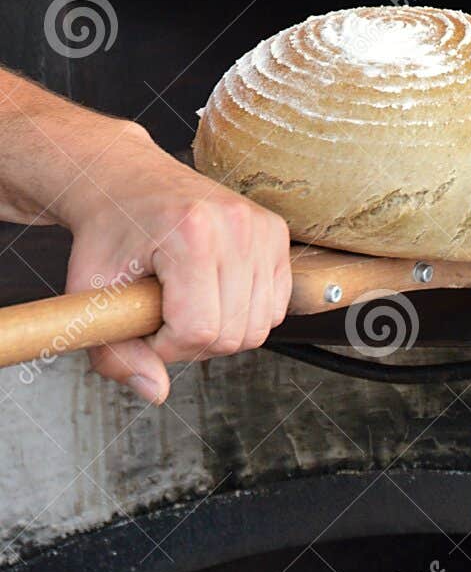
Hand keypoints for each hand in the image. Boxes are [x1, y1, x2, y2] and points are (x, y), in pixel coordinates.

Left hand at [62, 124, 291, 403]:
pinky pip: (274, 307)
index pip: (199, 330)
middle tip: (162, 317)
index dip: (167, 347)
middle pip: (234, 333)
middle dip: (194, 343)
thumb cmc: (110, 230)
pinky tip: (213, 294)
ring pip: (259, 326)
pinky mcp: (277, 233)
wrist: (128, 180)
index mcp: (190, 233)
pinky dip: (245, 314)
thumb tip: (155, 391)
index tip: (143, 327)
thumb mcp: (93, 291)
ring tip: (187, 303)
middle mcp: (236, 226)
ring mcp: (262, 228)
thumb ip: (115, 352)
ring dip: (221, 330)